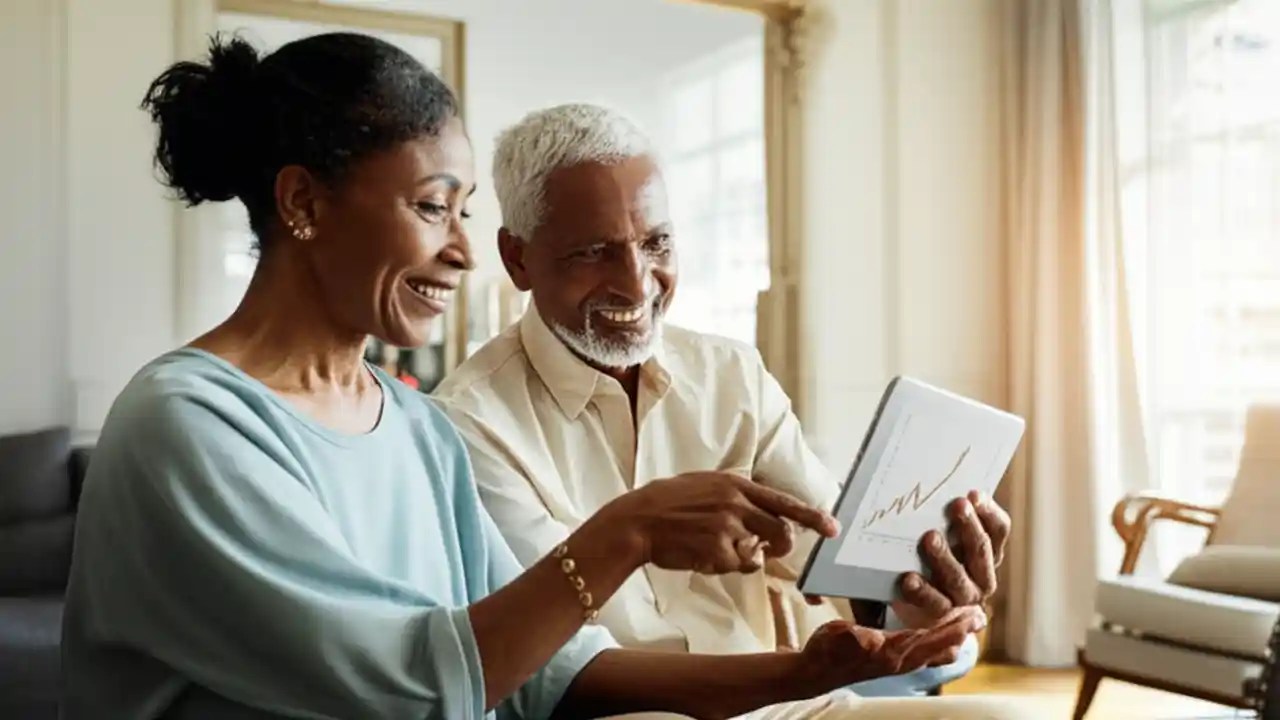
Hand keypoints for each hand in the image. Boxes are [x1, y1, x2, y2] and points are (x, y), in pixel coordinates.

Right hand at [601, 472, 839, 574]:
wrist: (636, 521)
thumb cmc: (666, 503)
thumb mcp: (704, 484)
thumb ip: (734, 496)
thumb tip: (760, 514)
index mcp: (735, 484)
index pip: (784, 501)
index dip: (812, 516)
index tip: (832, 527)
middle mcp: (736, 503)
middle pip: (782, 532)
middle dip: (780, 547)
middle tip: (768, 551)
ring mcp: (727, 527)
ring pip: (756, 554)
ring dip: (741, 558)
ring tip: (712, 547)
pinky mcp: (717, 550)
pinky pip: (734, 567)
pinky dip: (720, 567)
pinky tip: (698, 555)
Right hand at [798, 606, 987, 686]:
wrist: (815, 673)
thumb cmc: (827, 651)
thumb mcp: (840, 638)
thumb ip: (859, 639)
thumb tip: (875, 640)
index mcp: (892, 652)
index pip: (932, 636)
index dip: (953, 624)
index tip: (973, 611)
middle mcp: (901, 661)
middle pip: (942, 646)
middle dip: (961, 630)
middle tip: (981, 615)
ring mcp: (898, 664)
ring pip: (936, 652)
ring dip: (954, 638)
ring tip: (969, 626)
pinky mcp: (893, 664)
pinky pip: (925, 656)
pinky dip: (939, 644)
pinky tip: (942, 638)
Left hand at [893, 491, 1010, 627]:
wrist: (917, 606)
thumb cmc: (932, 559)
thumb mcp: (946, 536)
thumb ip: (948, 516)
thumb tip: (941, 488)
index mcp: (988, 553)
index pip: (998, 530)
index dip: (988, 511)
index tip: (972, 494)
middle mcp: (982, 577)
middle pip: (981, 551)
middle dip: (969, 527)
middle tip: (957, 506)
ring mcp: (962, 598)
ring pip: (958, 579)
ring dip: (945, 557)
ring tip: (930, 538)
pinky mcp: (939, 615)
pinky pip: (933, 603)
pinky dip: (922, 590)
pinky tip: (908, 578)